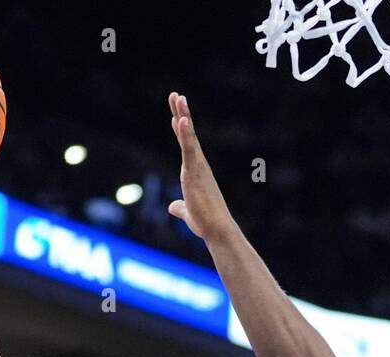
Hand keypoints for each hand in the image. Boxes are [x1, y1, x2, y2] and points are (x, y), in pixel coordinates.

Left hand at [167, 92, 236, 242]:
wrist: (217, 229)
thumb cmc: (205, 222)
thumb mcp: (188, 213)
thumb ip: (180, 207)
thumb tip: (173, 207)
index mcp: (196, 171)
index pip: (187, 145)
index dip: (181, 129)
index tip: (176, 114)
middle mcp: (198, 165)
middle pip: (187, 134)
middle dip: (181, 113)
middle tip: (176, 95)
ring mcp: (197, 166)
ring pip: (188, 136)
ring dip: (183, 115)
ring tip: (178, 97)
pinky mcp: (193, 172)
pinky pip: (188, 148)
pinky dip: (185, 133)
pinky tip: (180, 119)